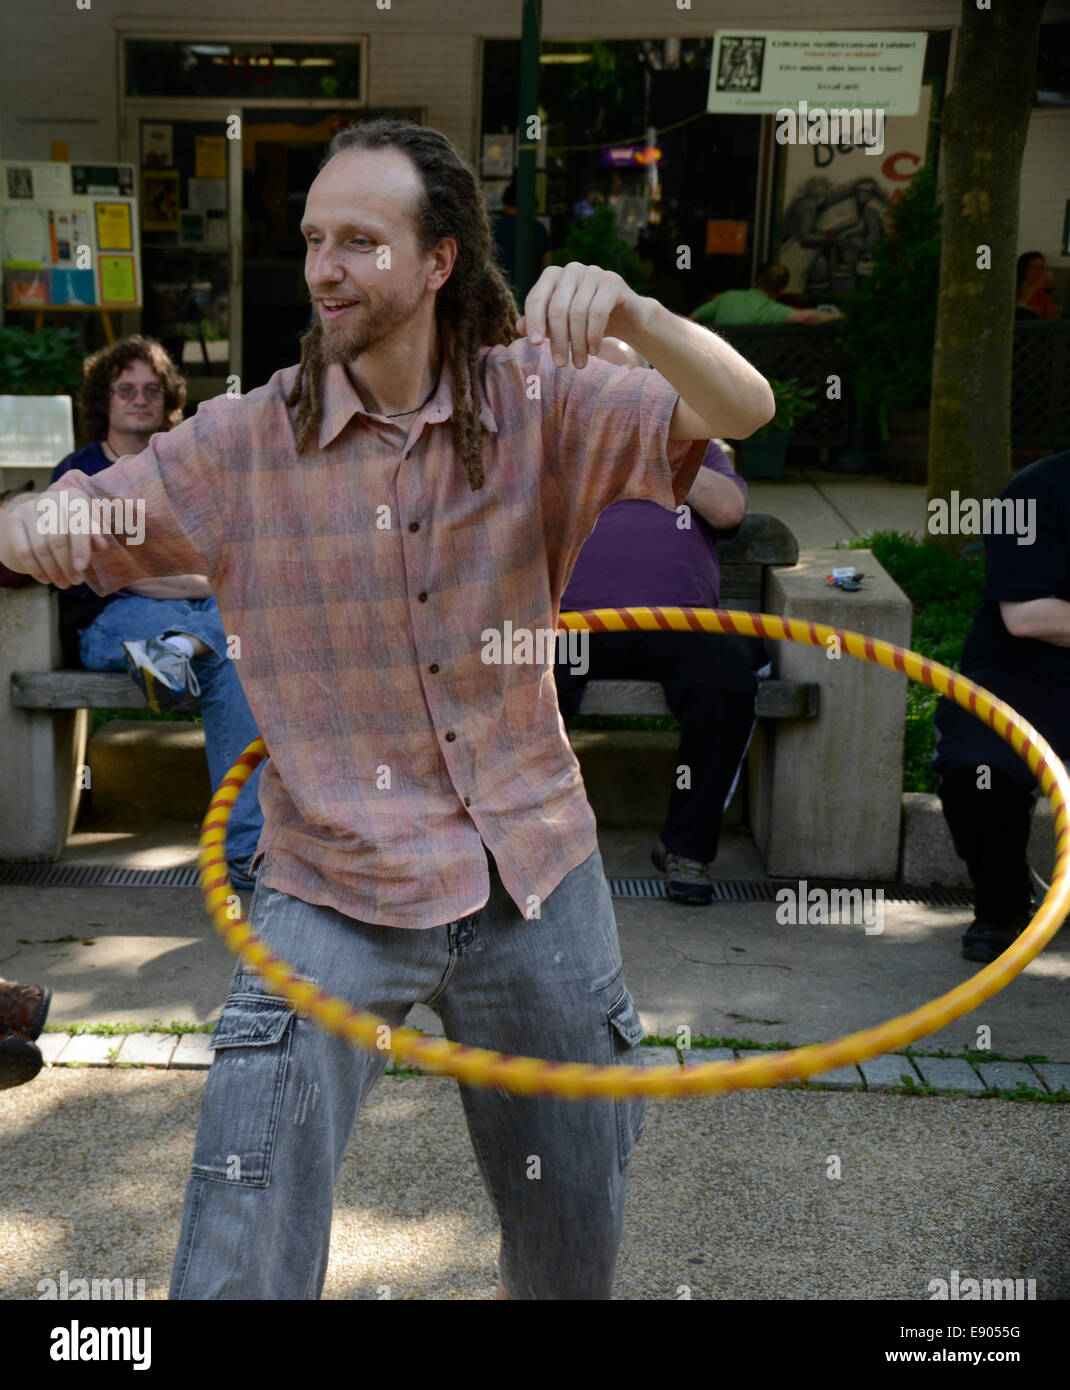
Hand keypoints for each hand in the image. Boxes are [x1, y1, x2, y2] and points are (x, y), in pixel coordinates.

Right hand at [0, 492, 109, 587]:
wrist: (41, 517)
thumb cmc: (73, 526)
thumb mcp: (88, 530)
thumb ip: (95, 536)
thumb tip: (101, 545)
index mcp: (73, 496)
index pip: (77, 524)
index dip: (80, 548)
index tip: (82, 568)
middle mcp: (50, 498)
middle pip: (57, 538)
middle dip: (67, 565)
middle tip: (75, 582)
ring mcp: (29, 507)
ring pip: (40, 547)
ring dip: (53, 571)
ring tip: (64, 584)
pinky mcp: (14, 519)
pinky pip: (24, 550)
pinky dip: (36, 569)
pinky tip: (46, 580)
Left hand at [516, 262, 651, 368]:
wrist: (626, 317)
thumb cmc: (587, 321)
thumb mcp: (561, 325)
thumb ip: (539, 324)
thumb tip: (519, 327)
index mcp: (553, 276)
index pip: (536, 298)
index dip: (534, 322)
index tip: (535, 346)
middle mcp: (571, 269)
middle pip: (557, 308)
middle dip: (558, 340)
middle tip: (560, 364)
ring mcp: (593, 272)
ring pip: (577, 313)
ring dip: (577, 343)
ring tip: (579, 363)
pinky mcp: (612, 281)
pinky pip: (597, 312)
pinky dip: (593, 335)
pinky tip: (593, 351)